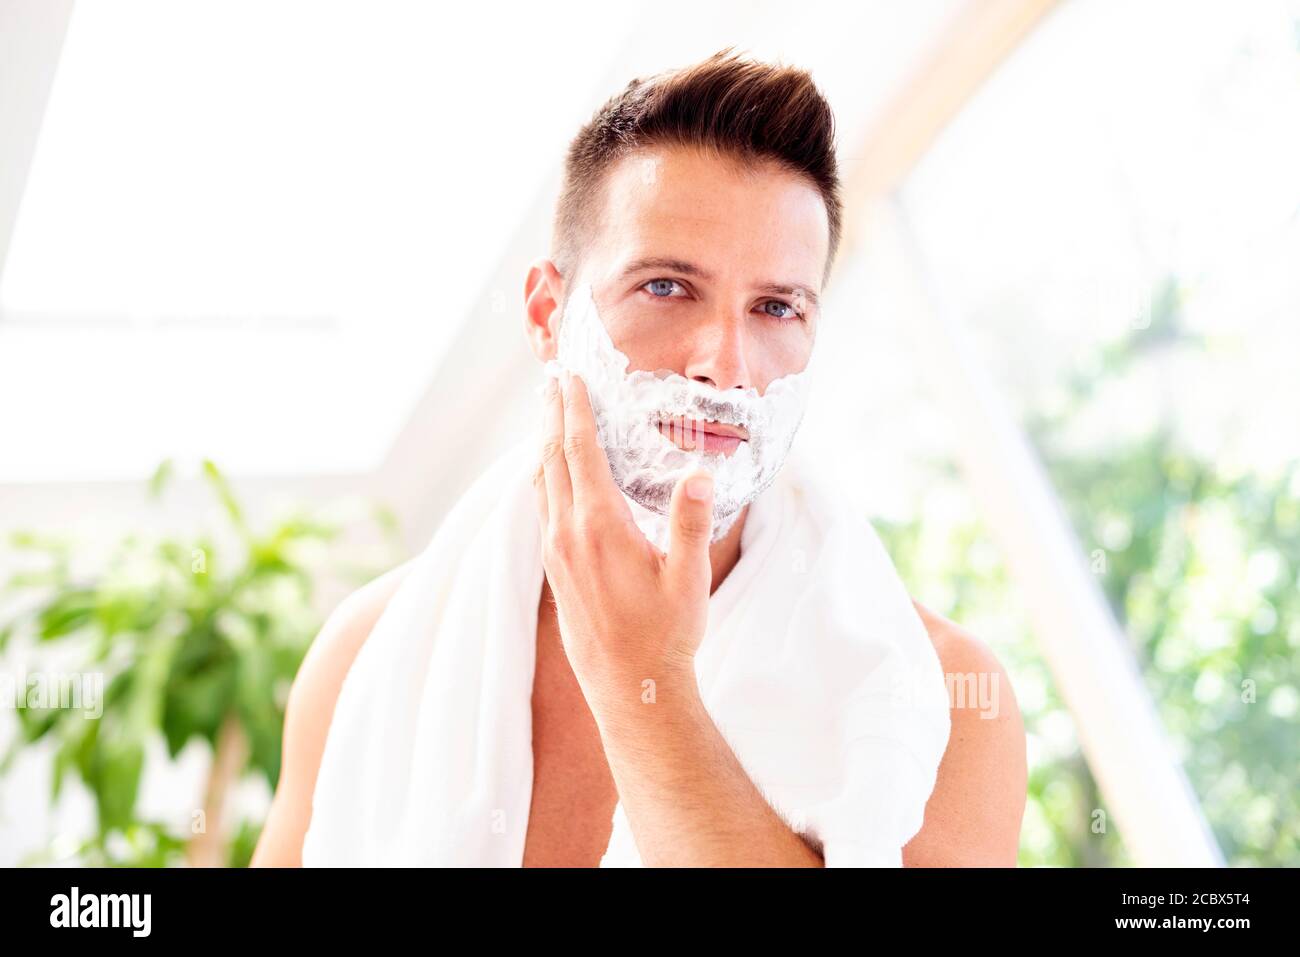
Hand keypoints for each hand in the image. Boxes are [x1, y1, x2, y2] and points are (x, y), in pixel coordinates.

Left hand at [533, 370, 714, 713]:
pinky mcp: (555, 571)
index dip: (575, 410)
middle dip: (552, 415)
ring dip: (544, 444)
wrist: (631, 689)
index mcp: (600, 526)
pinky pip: (542, 508)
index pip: (580, 451)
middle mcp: (568, 534)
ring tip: (547, 415)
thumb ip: (691, 523)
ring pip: (541, 483)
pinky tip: (550, 475)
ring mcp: (556, 553)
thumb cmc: (667, 635)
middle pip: (552, 458)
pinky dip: (545, 477)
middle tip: (552, 380)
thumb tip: (698, 474)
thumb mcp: (689, 578)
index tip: (571, 377)